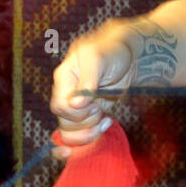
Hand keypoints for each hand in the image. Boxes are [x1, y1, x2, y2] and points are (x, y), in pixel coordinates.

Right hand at [50, 23, 134, 154]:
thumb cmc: (111, 51)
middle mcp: (66, 94)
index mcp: (63, 78)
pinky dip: (94, 134)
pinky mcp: (86, 115)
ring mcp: (75, 106)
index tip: (94, 103)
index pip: (59, 106)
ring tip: (104, 118)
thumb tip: (76, 103)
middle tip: (99, 109)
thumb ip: (88, 80)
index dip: (76, 112)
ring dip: (90, 131)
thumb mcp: (99, 59)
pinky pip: (81, 134)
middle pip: (64, 122)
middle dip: (85, 122)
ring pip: (70, 132)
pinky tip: (107, 122)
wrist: (126, 57)